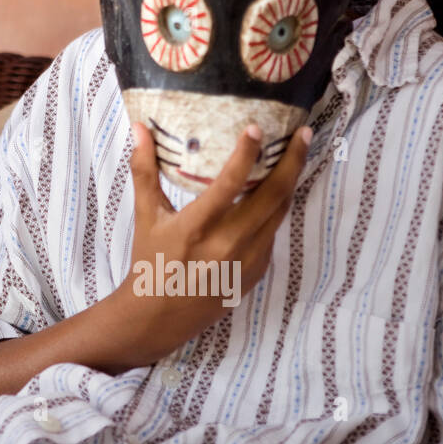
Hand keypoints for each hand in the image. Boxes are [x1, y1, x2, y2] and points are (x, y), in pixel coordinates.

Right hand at [111, 120, 311, 365]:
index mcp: (196, 227)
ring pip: (279, 213)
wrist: (159, 316)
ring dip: (290, 183)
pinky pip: (272, 233)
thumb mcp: (146, 216)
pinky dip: (274, 210)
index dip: (246, 153)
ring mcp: (247, 260)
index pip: (229, 183)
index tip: (256, 128)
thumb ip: (145, 171)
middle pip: (273, 196)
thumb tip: (139, 127)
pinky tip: (273, 193)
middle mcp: (227, 244)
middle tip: (303, 133)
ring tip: (296, 156)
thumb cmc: (150, 260)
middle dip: (292, 162)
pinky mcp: (257, 272)